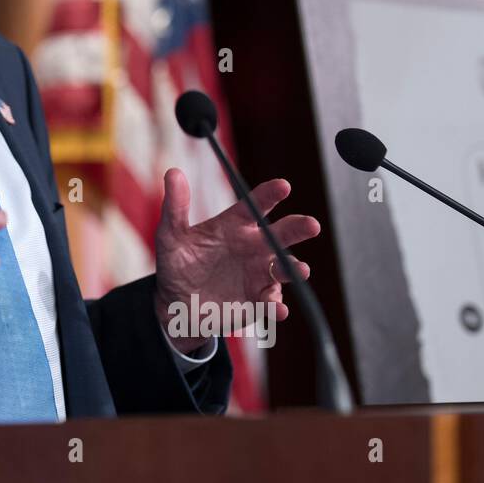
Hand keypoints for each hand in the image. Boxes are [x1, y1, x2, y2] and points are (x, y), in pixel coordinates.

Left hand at [152, 167, 320, 350]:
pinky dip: (276, 305)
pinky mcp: (258, 299)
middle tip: (312, 225)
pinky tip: (277, 309)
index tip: (283, 186)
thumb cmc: (177, 264)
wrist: (176, 304)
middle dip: (298, 228)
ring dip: (295, 269)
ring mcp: (259, 273)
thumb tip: (173, 173)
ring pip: (285, 268)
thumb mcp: (171, 236)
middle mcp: (254, 246)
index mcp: (236, 225)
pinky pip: (272, 301)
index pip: (256, 206)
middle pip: (282, 234)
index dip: (269, 195)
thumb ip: (175, 207)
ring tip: (301, 270)